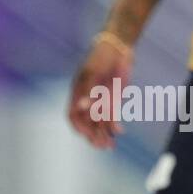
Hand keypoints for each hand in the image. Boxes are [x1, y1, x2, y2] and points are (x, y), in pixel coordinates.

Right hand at [68, 34, 133, 149]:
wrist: (118, 47)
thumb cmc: (101, 57)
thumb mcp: (94, 73)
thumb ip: (88, 92)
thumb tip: (81, 108)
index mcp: (78, 92)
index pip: (73, 115)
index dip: (78, 126)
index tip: (86, 134)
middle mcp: (88, 99)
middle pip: (87, 122)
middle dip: (92, 135)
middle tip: (101, 146)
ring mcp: (101, 100)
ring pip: (99, 123)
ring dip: (103, 134)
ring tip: (109, 145)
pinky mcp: (113, 100)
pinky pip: (112, 116)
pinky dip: (114, 125)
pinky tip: (119, 132)